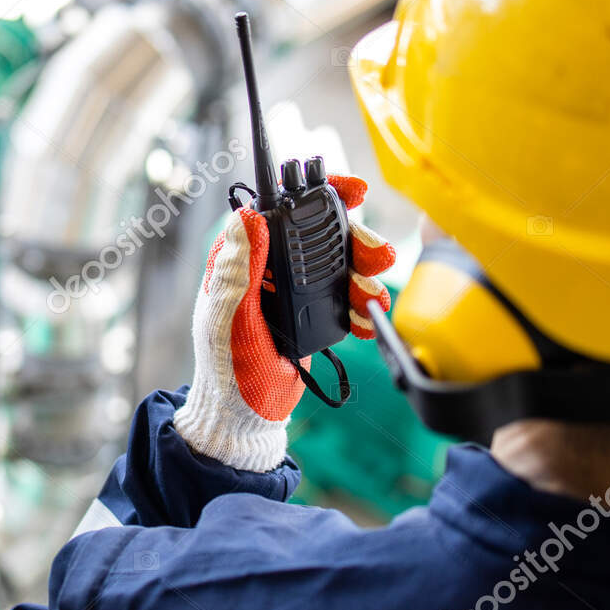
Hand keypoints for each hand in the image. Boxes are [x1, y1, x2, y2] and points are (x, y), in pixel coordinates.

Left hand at [172, 175, 394, 471]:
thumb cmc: (231, 372)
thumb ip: (240, 270)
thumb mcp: (233, 320)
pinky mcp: (311, 314)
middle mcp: (267, 269)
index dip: (315, 193)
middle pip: (320, 233)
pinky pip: (344, 296)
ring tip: (372, 299)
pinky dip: (360, 305)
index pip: (277, 208)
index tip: (352, 190)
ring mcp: (291, 291)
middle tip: (378, 257)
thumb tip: (247, 216)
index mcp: (241, 260)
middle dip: (356, 241)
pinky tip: (367, 320)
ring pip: (339, 264)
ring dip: (363, 276)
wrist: (248, 419)